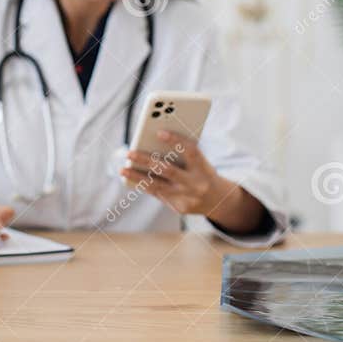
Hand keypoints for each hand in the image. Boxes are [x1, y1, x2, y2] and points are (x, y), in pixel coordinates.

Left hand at [119, 129, 263, 231]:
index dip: (176, 141)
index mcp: (204, 168)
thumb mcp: (200, 162)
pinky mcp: (180, 208)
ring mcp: (188, 198)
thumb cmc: (204, 173)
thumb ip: (183, 154)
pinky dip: (146, 185)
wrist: (219, 201)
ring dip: (138, 176)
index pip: (191, 152)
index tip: (159, 132)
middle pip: (168, 170)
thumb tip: (154, 143)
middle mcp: (196, 184)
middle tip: (130, 152)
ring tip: (123, 168)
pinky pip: (159, 194)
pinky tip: (133, 178)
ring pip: (158, 186)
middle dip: (147, 160)